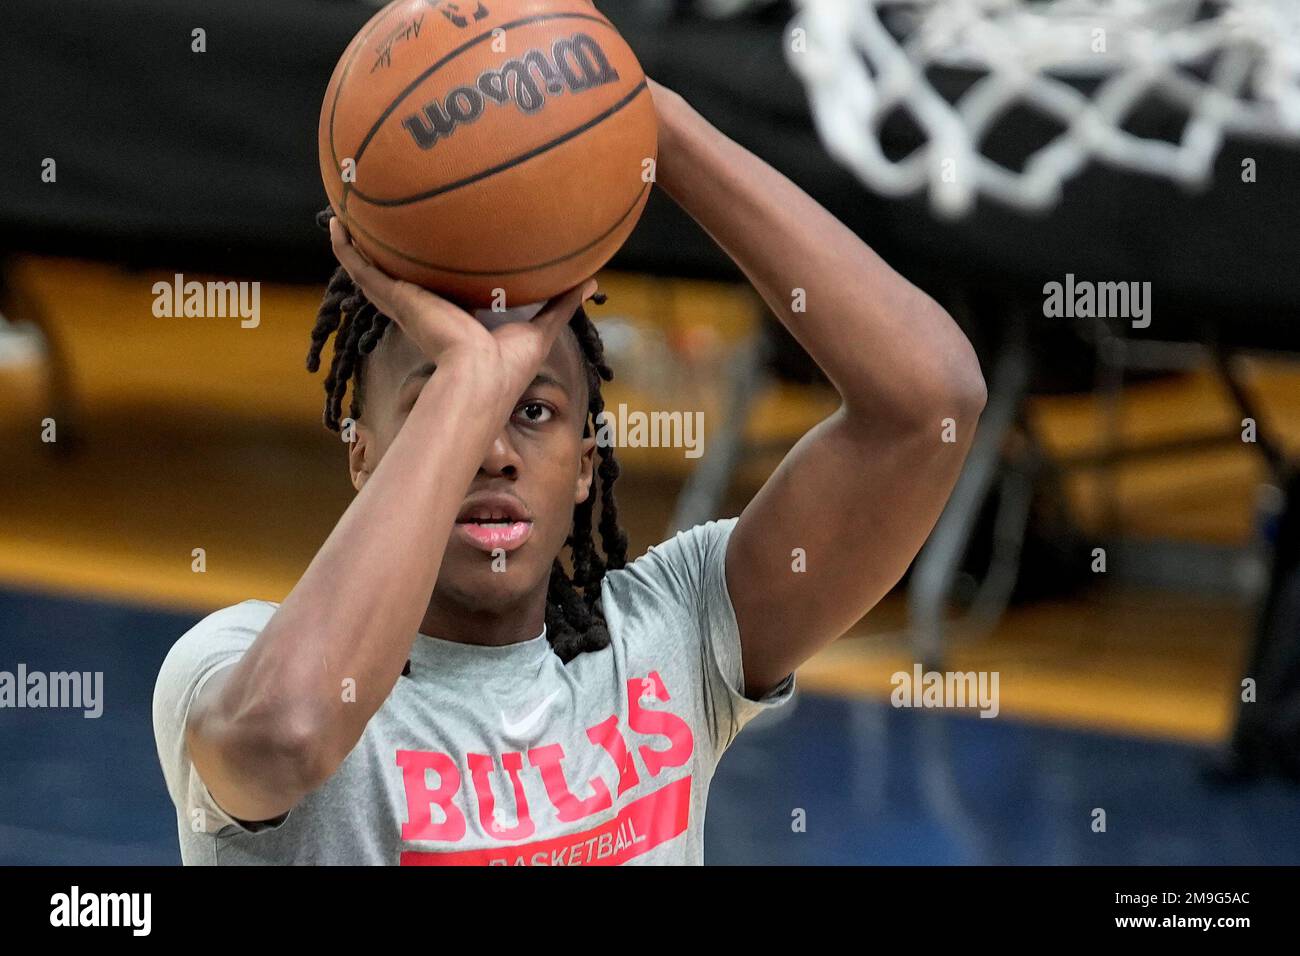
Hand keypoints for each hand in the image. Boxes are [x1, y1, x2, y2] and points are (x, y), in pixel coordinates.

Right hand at [329, 218, 595, 405]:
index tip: (436, 253)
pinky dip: (346, 248)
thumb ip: (562, 302)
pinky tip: (336, 222)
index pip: (440, 292)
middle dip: (392, 256)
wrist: (480, 378)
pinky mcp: (394, 300)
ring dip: (359, 246)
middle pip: (402, 278)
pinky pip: (362, 269)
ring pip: (374, 271)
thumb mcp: (541, 327)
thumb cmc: (508, 367)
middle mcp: (425, 310)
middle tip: (384, 227)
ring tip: (347, 216)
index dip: (436, 275)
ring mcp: (405, 304)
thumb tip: (593, 278)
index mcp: (454, 318)